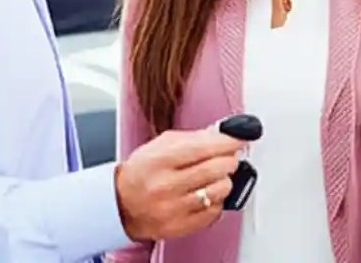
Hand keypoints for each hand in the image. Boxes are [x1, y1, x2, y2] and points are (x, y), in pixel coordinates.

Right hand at [114, 128, 244, 241]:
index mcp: (159, 160)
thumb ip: (191, 138)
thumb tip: (222, 134)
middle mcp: (165, 186)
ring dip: (225, 180)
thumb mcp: (159, 146)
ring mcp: (173, 209)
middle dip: (229, 160)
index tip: (240, 138)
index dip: (228, 142)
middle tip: (229, 157)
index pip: (203, 147)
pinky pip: (214, 212)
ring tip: (218, 176)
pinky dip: (216, 200)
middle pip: (216, 169)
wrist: (120, 204)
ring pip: (219, 191)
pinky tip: (208, 193)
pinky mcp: (180, 227)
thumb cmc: (141, 172)